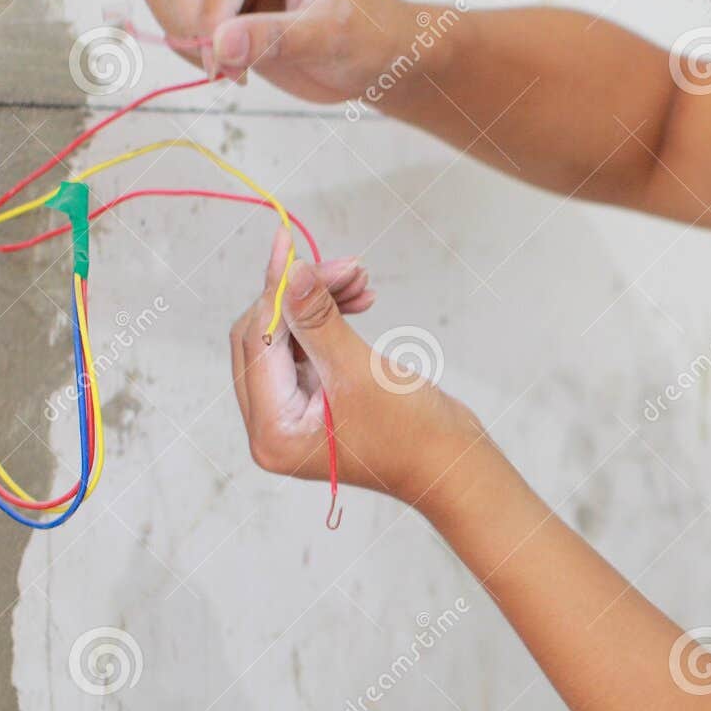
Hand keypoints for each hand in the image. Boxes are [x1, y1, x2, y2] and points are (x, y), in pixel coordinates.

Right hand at [141, 0, 444, 97]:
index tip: (220, 63)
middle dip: (192, 21)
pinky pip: (174, 5)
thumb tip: (217, 44)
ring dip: (183, 30)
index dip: (213, 13)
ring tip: (229, 66)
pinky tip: (225, 61)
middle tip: (224, 69)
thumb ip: (274, 38)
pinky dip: (185, 37)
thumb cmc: (369, 40)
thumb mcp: (331, 40)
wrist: (379, 56)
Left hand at [229, 228, 489, 507]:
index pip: (257, 345)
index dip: (275, 292)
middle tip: (345, 265)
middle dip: (300, 295)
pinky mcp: (317, 399)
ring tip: (360, 278)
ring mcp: (295, 412)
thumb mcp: (359, 372)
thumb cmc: (412, 433)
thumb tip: (289, 274)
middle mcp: (274, 424)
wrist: (454, 464)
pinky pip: (310, 346)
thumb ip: (318, 320)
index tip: (291, 246)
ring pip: (289, 336)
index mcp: (273, 430)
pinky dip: (331, 318)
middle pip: (265, 338)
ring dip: (320, 301)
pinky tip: (360, 299)